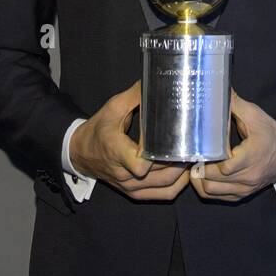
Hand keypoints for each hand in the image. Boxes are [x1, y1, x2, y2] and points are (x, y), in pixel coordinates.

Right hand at [68, 80, 190, 200]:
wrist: (80, 152)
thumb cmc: (98, 129)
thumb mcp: (112, 108)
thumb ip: (135, 96)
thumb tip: (155, 81)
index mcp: (117, 152)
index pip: (142, 164)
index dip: (159, 155)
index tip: (172, 140)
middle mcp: (124, 173)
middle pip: (161, 175)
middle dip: (180, 161)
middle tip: (194, 145)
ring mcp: (130, 187)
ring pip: (166, 186)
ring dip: (183, 173)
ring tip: (193, 156)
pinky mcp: (134, 193)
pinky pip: (162, 195)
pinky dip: (177, 186)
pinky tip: (185, 173)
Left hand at [191, 87, 275, 201]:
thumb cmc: (270, 134)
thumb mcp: (255, 115)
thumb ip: (234, 103)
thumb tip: (218, 87)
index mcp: (251, 157)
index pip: (222, 168)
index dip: (206, 159)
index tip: (197, 149)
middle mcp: (248, 177)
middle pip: (211, 180)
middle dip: (198, 168)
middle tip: (192, 155)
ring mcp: (244, 188)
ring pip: (210, 191)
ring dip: (199, 179)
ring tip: (196, 164)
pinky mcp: (242, 194)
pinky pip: (217, 197)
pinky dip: (206, 188)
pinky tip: (203, 174)